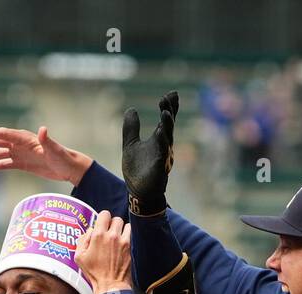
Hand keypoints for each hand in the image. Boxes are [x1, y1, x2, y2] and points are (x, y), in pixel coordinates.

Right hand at [0, 126, 92, 184]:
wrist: (69, 168)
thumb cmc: (63, 157)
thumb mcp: (55, 149)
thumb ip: (47, 140)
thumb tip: (43, 129)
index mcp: (25, 138)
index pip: (4, 134)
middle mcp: (20, 144)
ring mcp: (19, 154)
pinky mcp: (22, 164)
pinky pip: (3, 165)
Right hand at [74, 210, 131, 293]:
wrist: (110, 284)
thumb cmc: (94, 273)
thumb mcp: (79, 257)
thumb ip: (82, 240)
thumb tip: (89, 231)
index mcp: (97, 236)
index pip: (104, 214)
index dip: (102, 218)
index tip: (101, 225)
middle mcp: (111, 235)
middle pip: (115, 218)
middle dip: (111, 224)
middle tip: (108, 232)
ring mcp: (122, 240)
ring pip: (124, 224)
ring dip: (119, 228)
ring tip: (115, 236)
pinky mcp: (129, 246)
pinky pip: (130, 232)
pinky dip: (126, 234)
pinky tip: (121, 241)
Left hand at [122, 90, 177, 216]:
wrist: (138, 192)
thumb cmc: (138, 169)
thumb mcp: (130, 144)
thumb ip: (131, 128)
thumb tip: (131, 109)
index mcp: (158, 139)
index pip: (165, 120)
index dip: (169, 107)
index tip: (171, 93)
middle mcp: (164, 146)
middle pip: (168, 126)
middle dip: (170, 111)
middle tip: (169, 97)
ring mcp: (163, 157)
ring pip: (167, 139)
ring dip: (167, 126)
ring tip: (166, 113)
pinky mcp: (159, 169)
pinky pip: (162, 156)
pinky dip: (163, 145)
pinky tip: (161, 135)